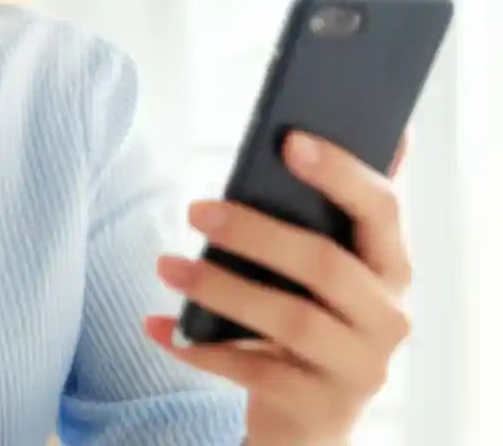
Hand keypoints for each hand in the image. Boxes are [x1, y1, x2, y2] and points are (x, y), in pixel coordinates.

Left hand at [144, 131, 412, 445]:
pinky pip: (253, 372)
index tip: (289, 140)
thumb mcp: (322, 271)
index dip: (339, 173)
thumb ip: (327, 212)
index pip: (381, 208)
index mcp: (391, 267)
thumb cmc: (309, 319)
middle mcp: (388, 317)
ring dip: (219, 288)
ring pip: (289, 320)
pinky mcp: (318, 409)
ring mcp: (358, 367)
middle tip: (194, 210)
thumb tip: (332, 133)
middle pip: (325, 265)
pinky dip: (200, 347)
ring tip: (165, 265)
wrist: (309, 420)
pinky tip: (159, 326)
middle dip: (256, 233)